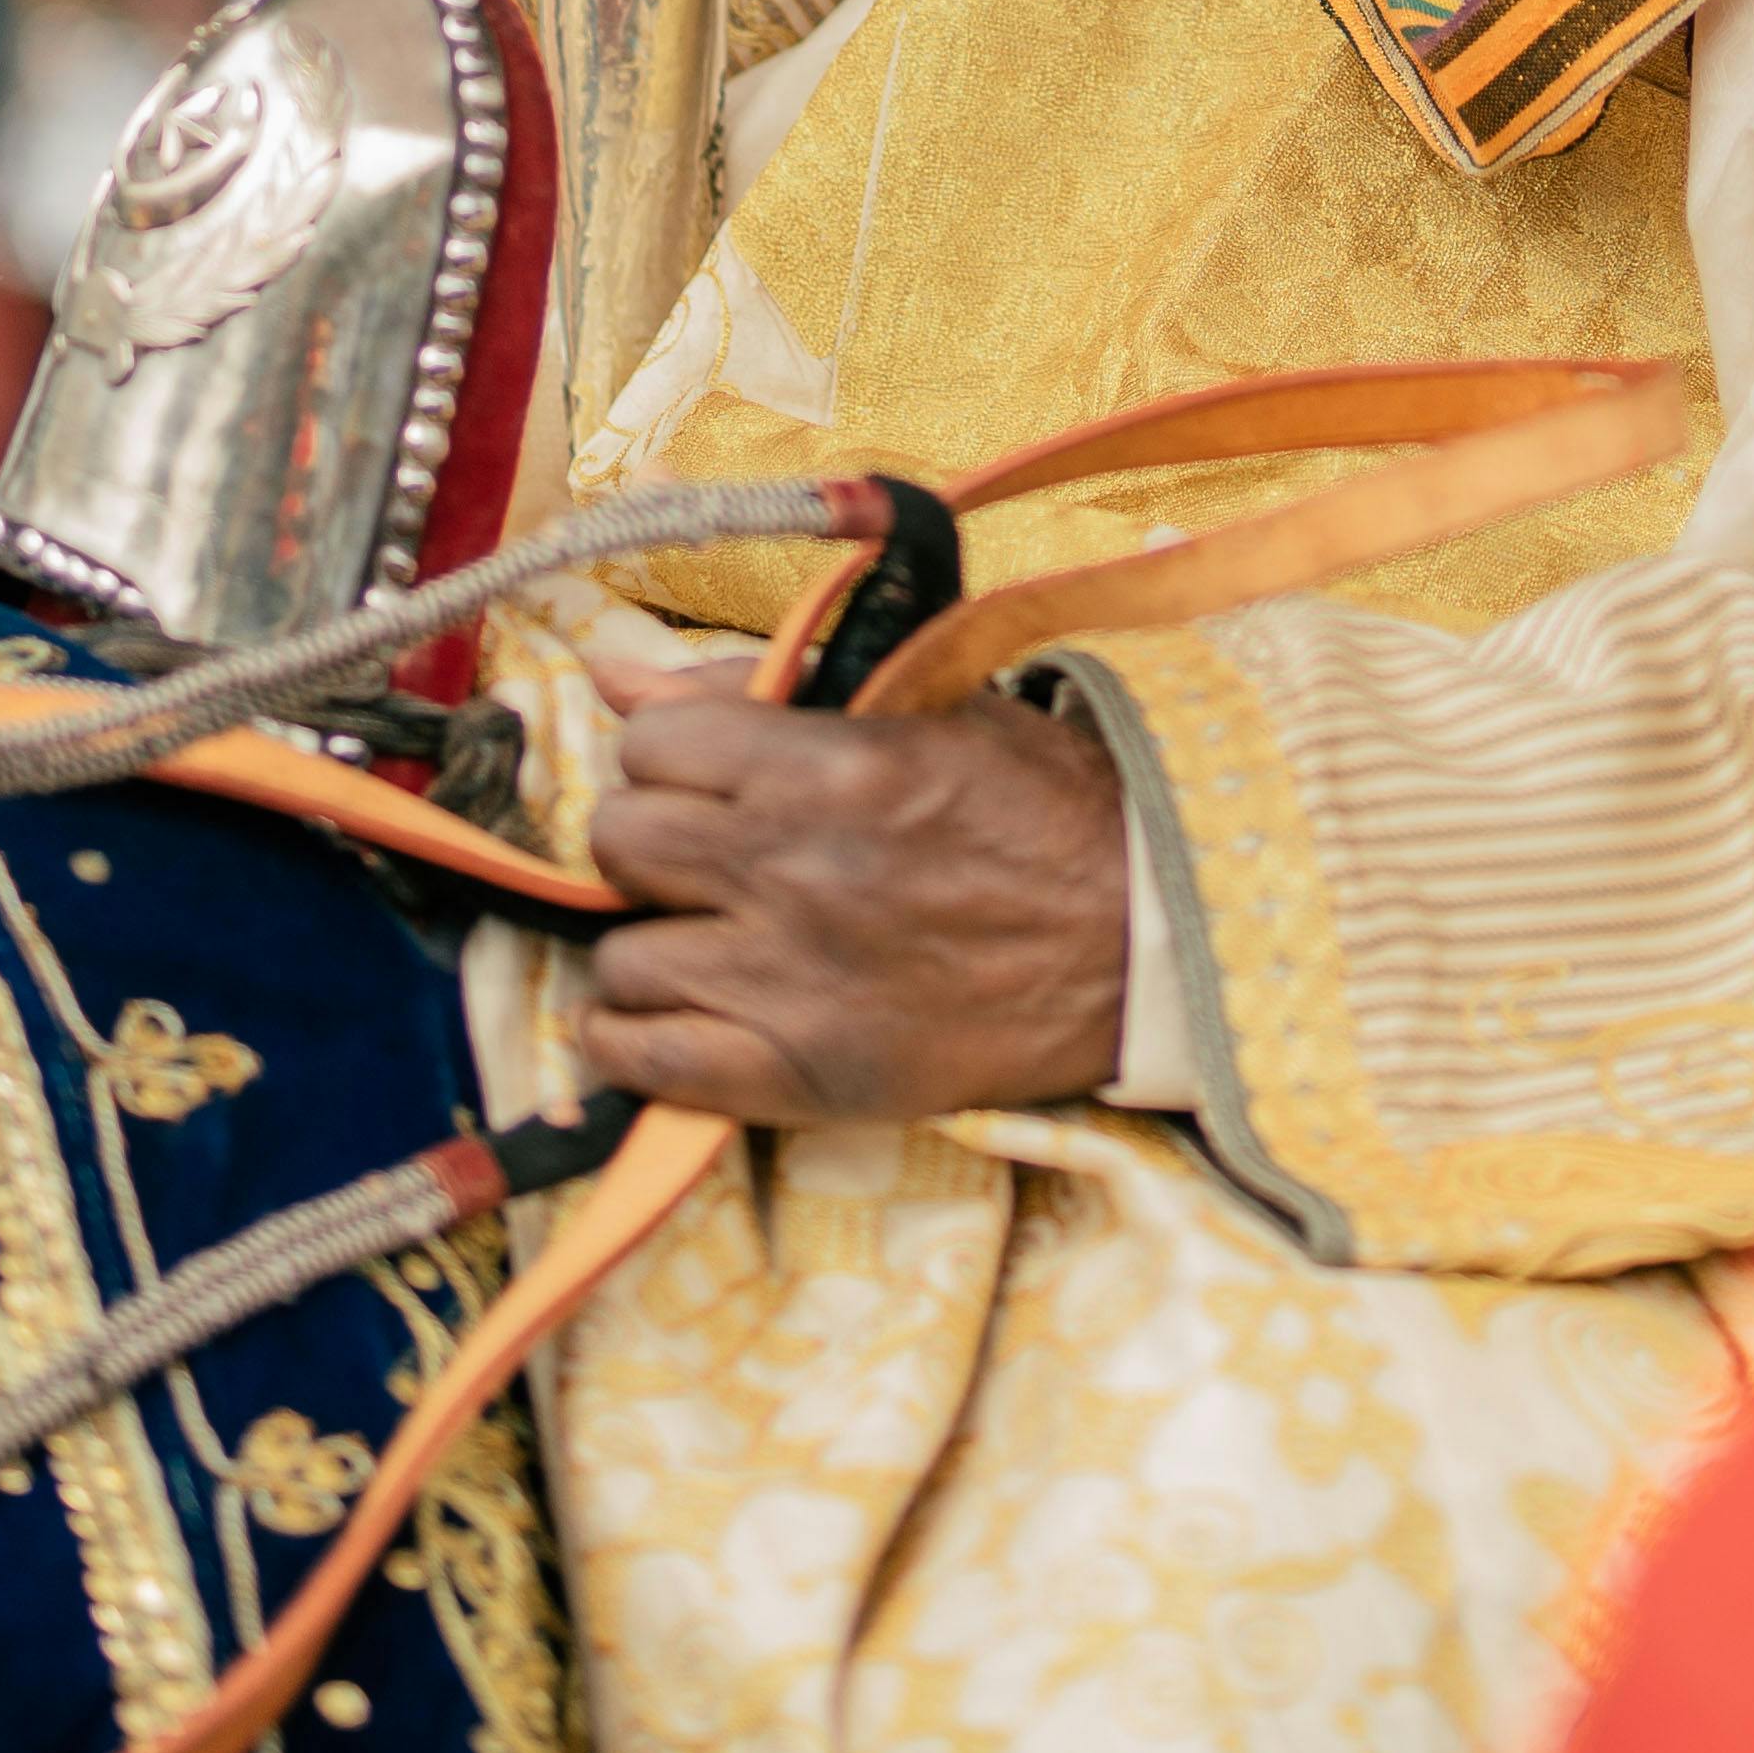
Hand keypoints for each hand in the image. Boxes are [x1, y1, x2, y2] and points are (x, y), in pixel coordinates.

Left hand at [581, 684, 1135, 1120]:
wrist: (1137, 945)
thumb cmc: (1039, 810)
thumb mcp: (927, 707)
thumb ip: (766, 683)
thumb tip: (616, 676)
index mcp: (824, 768)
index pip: (651, 742)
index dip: (675, 753)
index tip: (712, 774)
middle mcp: (789, 871)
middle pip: (618, 842)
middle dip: (653, 839)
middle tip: (707, 855)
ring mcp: (783, 983)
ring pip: (619, 957)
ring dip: (657, 943)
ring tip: (713, 940)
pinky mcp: (792, 1076)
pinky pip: (639, 1060)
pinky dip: (637, 1041)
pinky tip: (684, 1014)